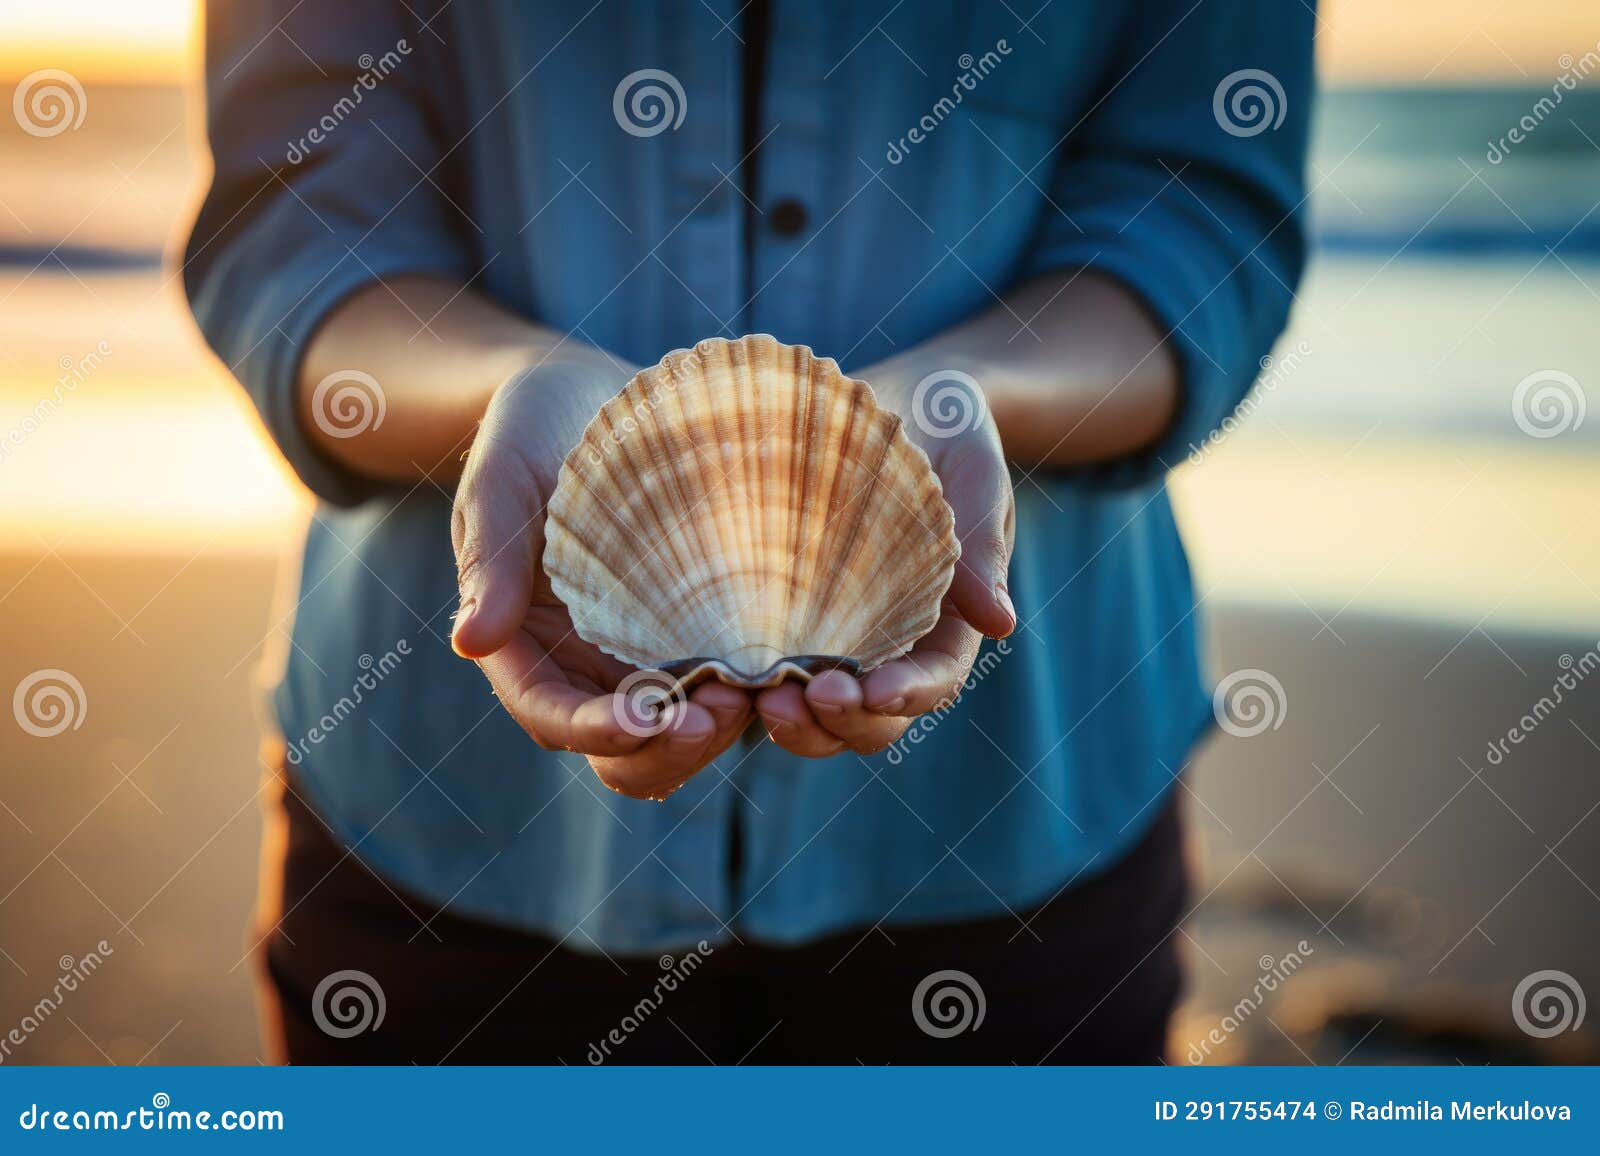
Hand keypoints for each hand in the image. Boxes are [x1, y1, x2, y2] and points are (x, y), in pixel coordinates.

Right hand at [449, 359, 755, 799]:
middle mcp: (584, 669)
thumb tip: (469, 642)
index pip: (552, 715)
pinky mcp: (696, 635)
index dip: (596, 729)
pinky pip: (724, 685)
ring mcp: (643, 658)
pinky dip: (752, 691)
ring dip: (719, 730)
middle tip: (723, 711)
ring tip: (764, 692)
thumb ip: (488, 560)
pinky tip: (791, 665)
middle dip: (670, 748)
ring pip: (680, 734)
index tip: (647, 718)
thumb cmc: (534, 430)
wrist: (593, 395)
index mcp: (524, 647)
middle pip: (622, 752)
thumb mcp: (501, 483)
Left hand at [756, 359, 1015, 756]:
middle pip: (870, 719)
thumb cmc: (943, 432)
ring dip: (789, 719)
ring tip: (758, 698)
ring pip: (815, 711)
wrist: (890, 398)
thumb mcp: (975, 476)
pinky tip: (717, 672)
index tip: (874, 693)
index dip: (906, 695)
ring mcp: (832, 637)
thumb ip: (984, 547)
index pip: (934, 680)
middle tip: (796, 700)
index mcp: (945, 622)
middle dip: (837, 724)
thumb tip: (1000, 623)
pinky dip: (747, 685)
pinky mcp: (780, 618)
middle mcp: (888, 644)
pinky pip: (765, 668)